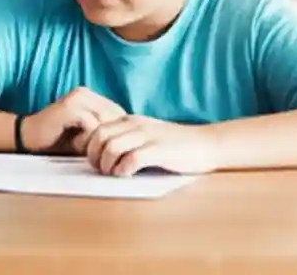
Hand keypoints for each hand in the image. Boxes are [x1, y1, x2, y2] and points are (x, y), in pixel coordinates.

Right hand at [20, 86, 125, 153]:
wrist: (27, 138)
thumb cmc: (57, 140)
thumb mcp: (86, 135)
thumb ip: (103, 132)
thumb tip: (127, 142)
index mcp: (91, 97)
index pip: (119, 113)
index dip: (119, 133)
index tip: (114, 150)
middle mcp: (85, 93)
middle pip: (115, 116)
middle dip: (112, 138)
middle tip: (102, 155)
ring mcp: (77, 98)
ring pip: (105, 122)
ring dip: (100, 141)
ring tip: (89, 153)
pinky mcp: (70, 107)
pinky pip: (92, 126)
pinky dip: (88, 140)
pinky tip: (78, 148)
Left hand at [85, 115, 219, 176]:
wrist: (207, 144)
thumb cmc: (176, 145)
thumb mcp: (148, 135)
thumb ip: (128, 140)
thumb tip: (102, 157)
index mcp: (131, 121)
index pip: (97, 129)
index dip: (90, 148)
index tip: (95, 162)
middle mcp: (136, 125)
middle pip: (99, 137)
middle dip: (94, 157)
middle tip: (101, 171)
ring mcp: (148, 137)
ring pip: (111, 146)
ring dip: (107, 165)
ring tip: (113, 174)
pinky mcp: (159, 150)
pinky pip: (131, 159)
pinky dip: (124, 170)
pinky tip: (128, 175)